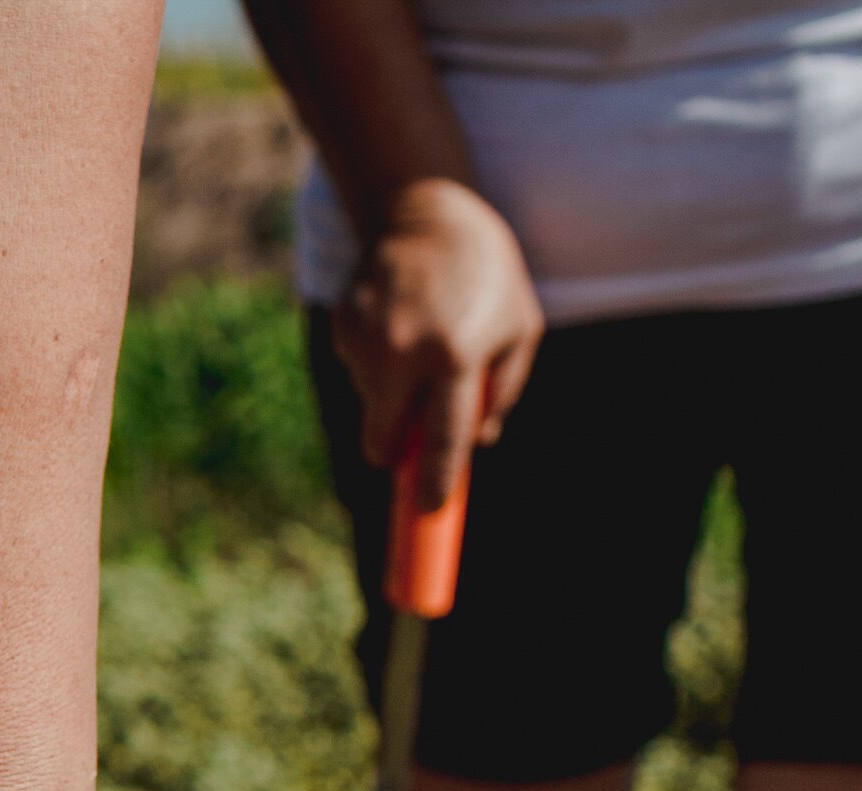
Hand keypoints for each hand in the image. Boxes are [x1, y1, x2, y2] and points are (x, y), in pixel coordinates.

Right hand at [333, 177, 541, 504]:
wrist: (424, 208)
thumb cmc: (486, 272)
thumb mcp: (520, 326)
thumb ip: (505, 390)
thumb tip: (477, 444)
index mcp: (456, 355)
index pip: (443, 439)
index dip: (436, 481)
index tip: (430, 511)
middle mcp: (404, 353)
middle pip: (384, 441)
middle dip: (396, 449)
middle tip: (411, 435)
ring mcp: (366, 341)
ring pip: (371, 404)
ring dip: (392, 392)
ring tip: (418, 338)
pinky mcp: (342, 327)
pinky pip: (357, 370)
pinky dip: (376, 361)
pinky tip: (395, 320)